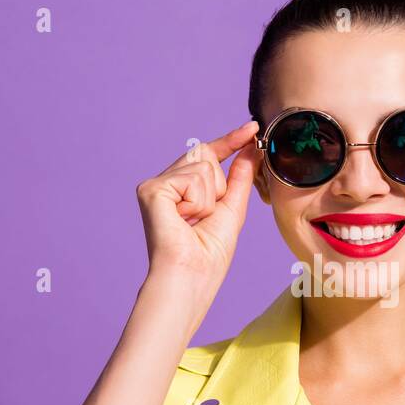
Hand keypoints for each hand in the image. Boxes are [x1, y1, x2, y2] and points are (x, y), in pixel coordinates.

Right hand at [136, 120, 259, 296]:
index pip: (208, 156)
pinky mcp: (152, 189)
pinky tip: (184, 219)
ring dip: (210, 199)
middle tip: (204, 218)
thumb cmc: (208, 256)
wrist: (192, 277)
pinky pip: (193, 178)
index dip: (231, 141)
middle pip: (206, 156)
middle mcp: (165, 183)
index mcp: (181, 189)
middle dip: (219, 185)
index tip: (253, 127)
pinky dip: (199, 202)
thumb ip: (241, 177)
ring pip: (203, 167)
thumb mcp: (232, 209)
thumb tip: (252, 146)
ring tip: (194, 223)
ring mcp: (156, 185)